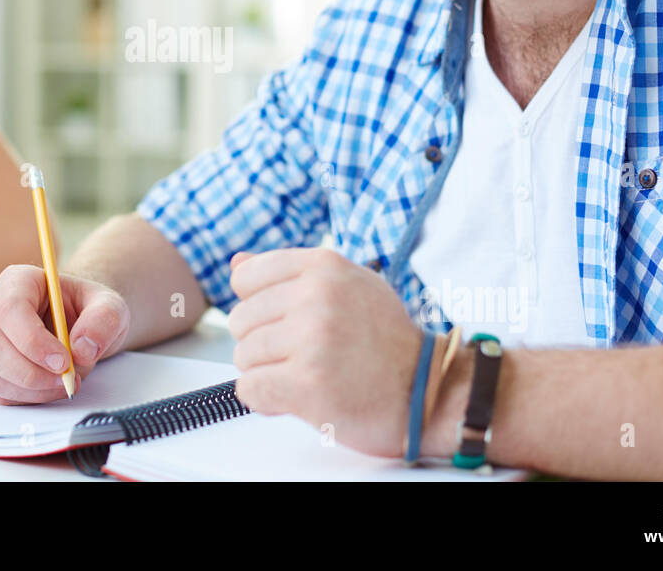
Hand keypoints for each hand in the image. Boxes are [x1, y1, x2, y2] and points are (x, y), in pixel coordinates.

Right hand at [0, 264, 129, 404]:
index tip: (62, 361)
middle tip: (66, 379)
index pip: (10, 308)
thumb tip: (83, 348)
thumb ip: (104, 319)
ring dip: (30, 388)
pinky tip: (48, 388)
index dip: (32, 339)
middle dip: (31, 372)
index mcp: (17, 281)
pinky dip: (25, 398)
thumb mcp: (109, 306)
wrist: (79, 328)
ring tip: (64, 383)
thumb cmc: (87, 311)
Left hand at [228, 247, 421, 456]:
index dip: (258, 306)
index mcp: (324, 265)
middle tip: (303, 355)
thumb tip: (236, 262)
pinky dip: (266, 400)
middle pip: (240, 320)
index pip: (245, 277)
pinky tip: (297, 397)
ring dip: (268, 373)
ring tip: (307, 375)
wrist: (426, 392)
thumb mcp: (347, 286)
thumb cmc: (384, 341)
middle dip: (263, 344)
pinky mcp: (307, 382)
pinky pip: (250, 389)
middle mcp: (316, 296)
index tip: (285, 321)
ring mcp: (311, 339)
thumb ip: (289, 273)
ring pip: (243, 356)